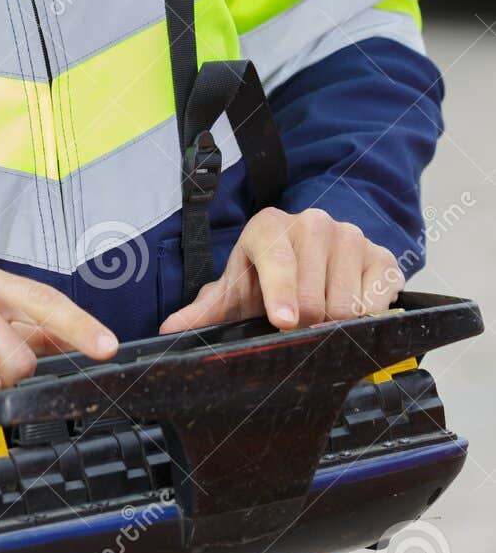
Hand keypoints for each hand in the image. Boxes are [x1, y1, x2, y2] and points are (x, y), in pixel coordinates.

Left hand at [158, 207, 403, 334]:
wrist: (310, 258)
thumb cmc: (266, 277)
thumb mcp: (236, 290)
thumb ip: (206, 310)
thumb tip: (171, 329)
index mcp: (269, 227)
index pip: (278, 260)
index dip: (281, 292)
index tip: (284, 321)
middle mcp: (312, 223)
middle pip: (314, 295)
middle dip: (306, 323)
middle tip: (298, 327)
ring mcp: (350, 236)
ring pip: (347, 303)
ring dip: (335, 324)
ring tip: (320, 317)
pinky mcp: (381, 255)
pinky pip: (379, 299)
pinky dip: (366, 316)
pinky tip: (350, 309)